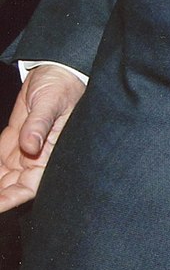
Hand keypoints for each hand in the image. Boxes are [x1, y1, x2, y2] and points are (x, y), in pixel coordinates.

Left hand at [0, 65, 86, 210]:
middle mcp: (37, 158)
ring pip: (2, 177)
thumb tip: (30, 147)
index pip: (30, 186)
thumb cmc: (62, 86)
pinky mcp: (14, 141)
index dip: (12, 198)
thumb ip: (39, 125)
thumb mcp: (51, 104)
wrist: (56, 71)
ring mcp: (24, 151)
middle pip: (12, 186)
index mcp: (53, 154)